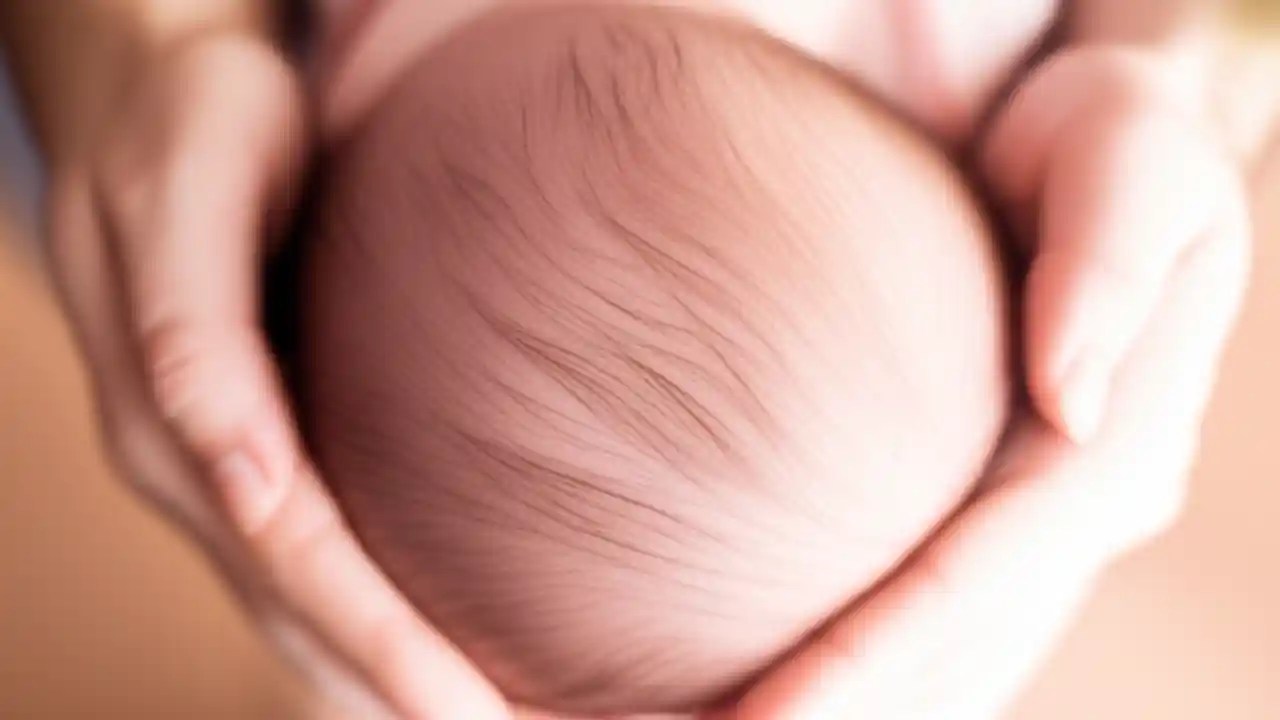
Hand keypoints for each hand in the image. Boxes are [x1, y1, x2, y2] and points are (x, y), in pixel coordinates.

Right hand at [43, 34, 509, 719]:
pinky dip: (381, 619)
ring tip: (500, 718)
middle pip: (306, 615)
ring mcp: (227, 474)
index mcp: (175, 429)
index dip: (380, 648)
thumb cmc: (190, 133)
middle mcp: (199, 474)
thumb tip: (243, 482)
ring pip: (310, 608)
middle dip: (404, 691)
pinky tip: (443, 644)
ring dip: (395, 677)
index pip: (296, 567)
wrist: (162, 109)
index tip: (468, 717)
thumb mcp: (181, 202)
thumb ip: (191, 339)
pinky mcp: (262, 456)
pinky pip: (319, 559)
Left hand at [716, 6, 1253, 719]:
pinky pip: (915, 602)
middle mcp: (1068, 508)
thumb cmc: (1100, 138)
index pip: (980, 578)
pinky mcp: (984, 503)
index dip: (877, 657)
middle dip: (841, 716)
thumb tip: (1064, 399)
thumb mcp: (1132, 152)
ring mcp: (1028, 520)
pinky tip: (755, 684)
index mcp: (1109, 448)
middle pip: (952, 649)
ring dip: (838, 710)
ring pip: (939, 654)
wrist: (1092, 152)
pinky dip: (844, 660)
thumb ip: (1108, 258)